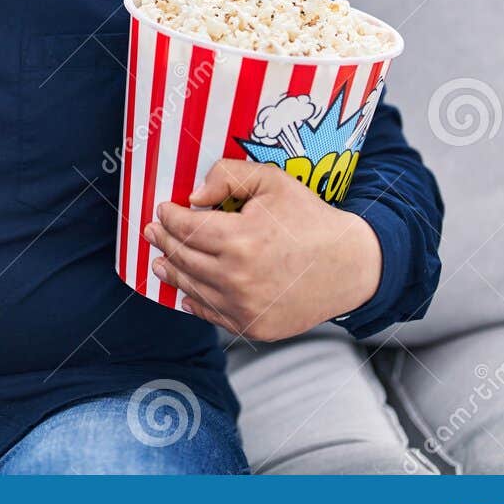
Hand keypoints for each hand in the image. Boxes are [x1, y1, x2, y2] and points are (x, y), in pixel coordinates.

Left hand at [144, 158, 381, 341]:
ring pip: (192, 287)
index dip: (169, 217)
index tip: (162, 210)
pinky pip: (212, 314)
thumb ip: (228, 177)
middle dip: (164, 242)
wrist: (351, 266)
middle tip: (152, 232)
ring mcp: (244, 308)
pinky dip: (194, 301)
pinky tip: (185, 292)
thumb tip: (193, 196)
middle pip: (183, 258)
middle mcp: (237, 278)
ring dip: (171, 271)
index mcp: (239, 240)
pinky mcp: (253, 327)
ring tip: (159, 262)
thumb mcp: (273, 182)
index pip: (186, 228)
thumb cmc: (311, 219)